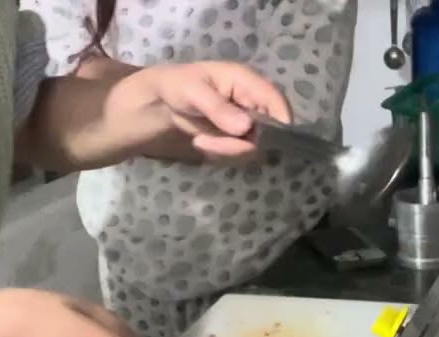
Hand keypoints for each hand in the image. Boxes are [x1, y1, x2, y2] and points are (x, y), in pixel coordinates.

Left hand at [127, 61, 291, 157]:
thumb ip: (218, 109)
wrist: (157, 103)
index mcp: (246, 80)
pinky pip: (240, 153)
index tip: (267, 143)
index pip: (276, 99)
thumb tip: (246, 127)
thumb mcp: (192, 91)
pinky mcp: (237, 137)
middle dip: (241, 143)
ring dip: (227, 150)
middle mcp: (252, 100)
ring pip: (254, 146)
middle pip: (269, 130)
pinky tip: (202, 143)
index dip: (281, 121)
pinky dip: (221, 153)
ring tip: (200, 141)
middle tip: (209, 144)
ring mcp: (246, 121)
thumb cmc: (174, 86)